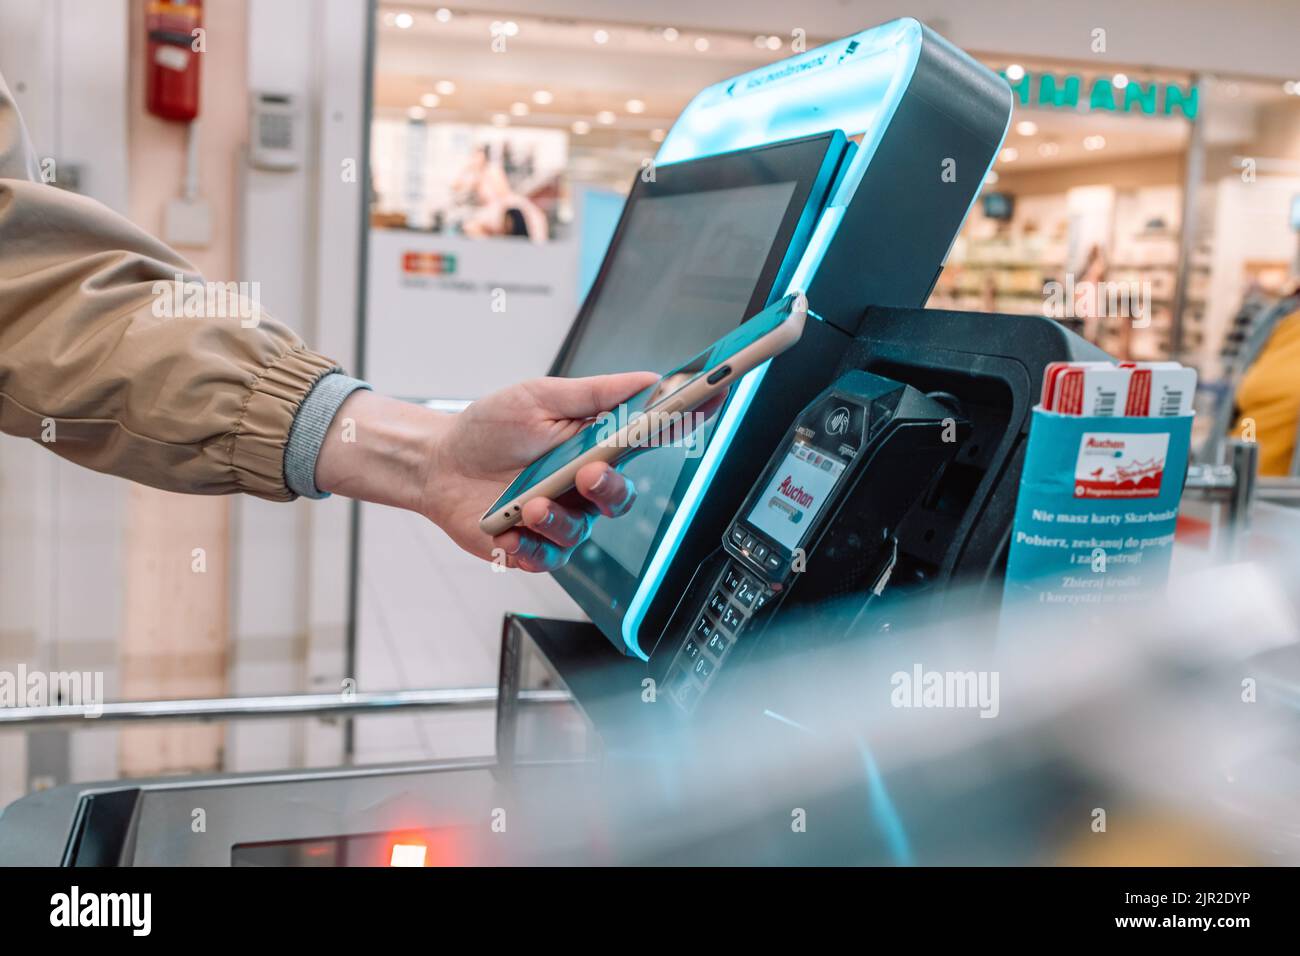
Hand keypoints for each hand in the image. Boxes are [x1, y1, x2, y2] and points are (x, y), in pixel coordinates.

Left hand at [314, 372, 658, 571]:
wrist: (438, 463)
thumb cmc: (490, 428)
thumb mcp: (539, 397)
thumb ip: (594, 394)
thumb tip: (647, 379)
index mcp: (595, 445)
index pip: (648, 438)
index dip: (682, 423)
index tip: (706, 402)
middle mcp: (583, 486)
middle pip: (619, 495)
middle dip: (609, 488)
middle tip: (589, 473)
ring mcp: (561, 518)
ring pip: (581, 530)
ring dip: (558, 519)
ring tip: (531, 505)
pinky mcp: (532, 547)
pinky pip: (545, 557)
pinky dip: (528, 546)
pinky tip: (510, 531)